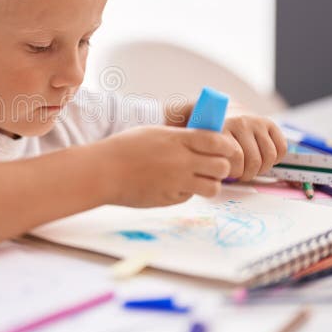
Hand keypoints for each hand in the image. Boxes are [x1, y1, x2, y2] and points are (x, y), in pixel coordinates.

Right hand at [92, 126, 235, 206]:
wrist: (104, 171)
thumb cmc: (125, 148)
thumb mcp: (155, 132)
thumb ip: (181, 137)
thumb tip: (203, 140)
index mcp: (178, 140)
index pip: (219, 142)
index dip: (227, 146)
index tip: (225, 149)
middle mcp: (182, 161)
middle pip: (222, 166)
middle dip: (222, 167)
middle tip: (213, 166)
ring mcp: (177, 182)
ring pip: (213, 187)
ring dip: (209, 183)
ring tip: (198, 179)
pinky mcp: (170, 199)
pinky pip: (190, 197)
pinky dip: (188, 192)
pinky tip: (173, 185)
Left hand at [222, 116, 286, 180]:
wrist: (225, 127)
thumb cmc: (219, 148)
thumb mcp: (213, 154)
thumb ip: (219, 163)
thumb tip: (224, 176)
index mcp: (223, 131)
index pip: (236, 157)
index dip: (236, 172)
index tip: (230, 173)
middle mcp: (240, 124)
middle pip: (255, 160)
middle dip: (249, 174)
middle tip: (243, 174)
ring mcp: (256, 122)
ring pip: (269, 156)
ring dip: (262, 169)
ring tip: (252, 168)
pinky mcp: (269, 124)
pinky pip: (281, 148)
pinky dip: (275, 160)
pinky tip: (264, 160)